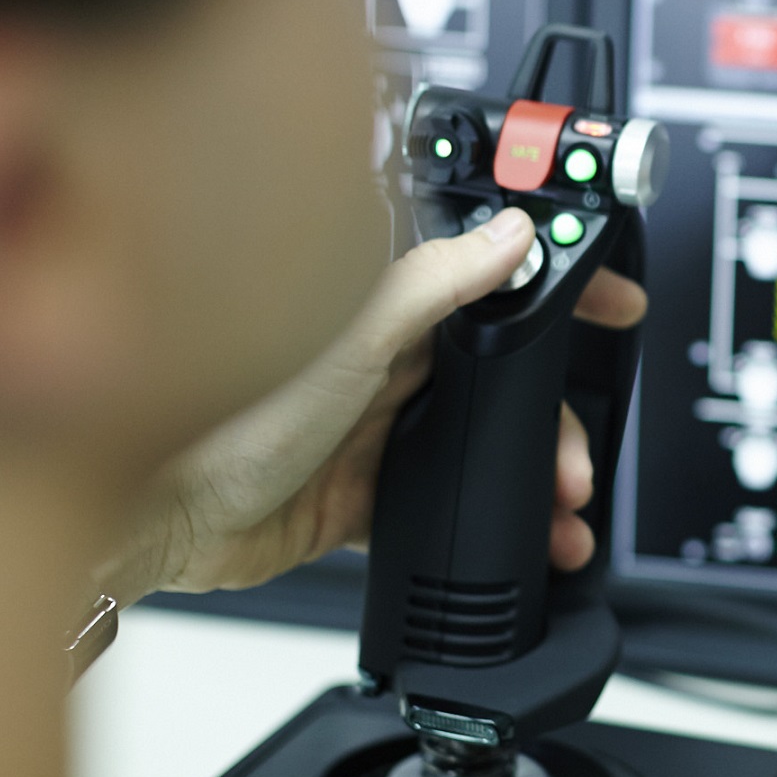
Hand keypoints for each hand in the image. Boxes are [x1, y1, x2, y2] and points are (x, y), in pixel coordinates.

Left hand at [102, 207, 645, 601]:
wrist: (161, 519)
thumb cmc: (225, 414)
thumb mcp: (352, 338)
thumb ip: (436, 283)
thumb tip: (512, 234)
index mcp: (385, 311)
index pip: (493, 282)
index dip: (559, 287)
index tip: (616, 300)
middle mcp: (382, 366)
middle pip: (500, 381)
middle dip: (557, 419)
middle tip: (580, 456)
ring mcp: (370, 432)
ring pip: (479, 448)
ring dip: (529, 480)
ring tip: (557, 514)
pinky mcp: (355, 496)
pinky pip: (440, 507)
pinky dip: (482, 527)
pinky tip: (509, 542)